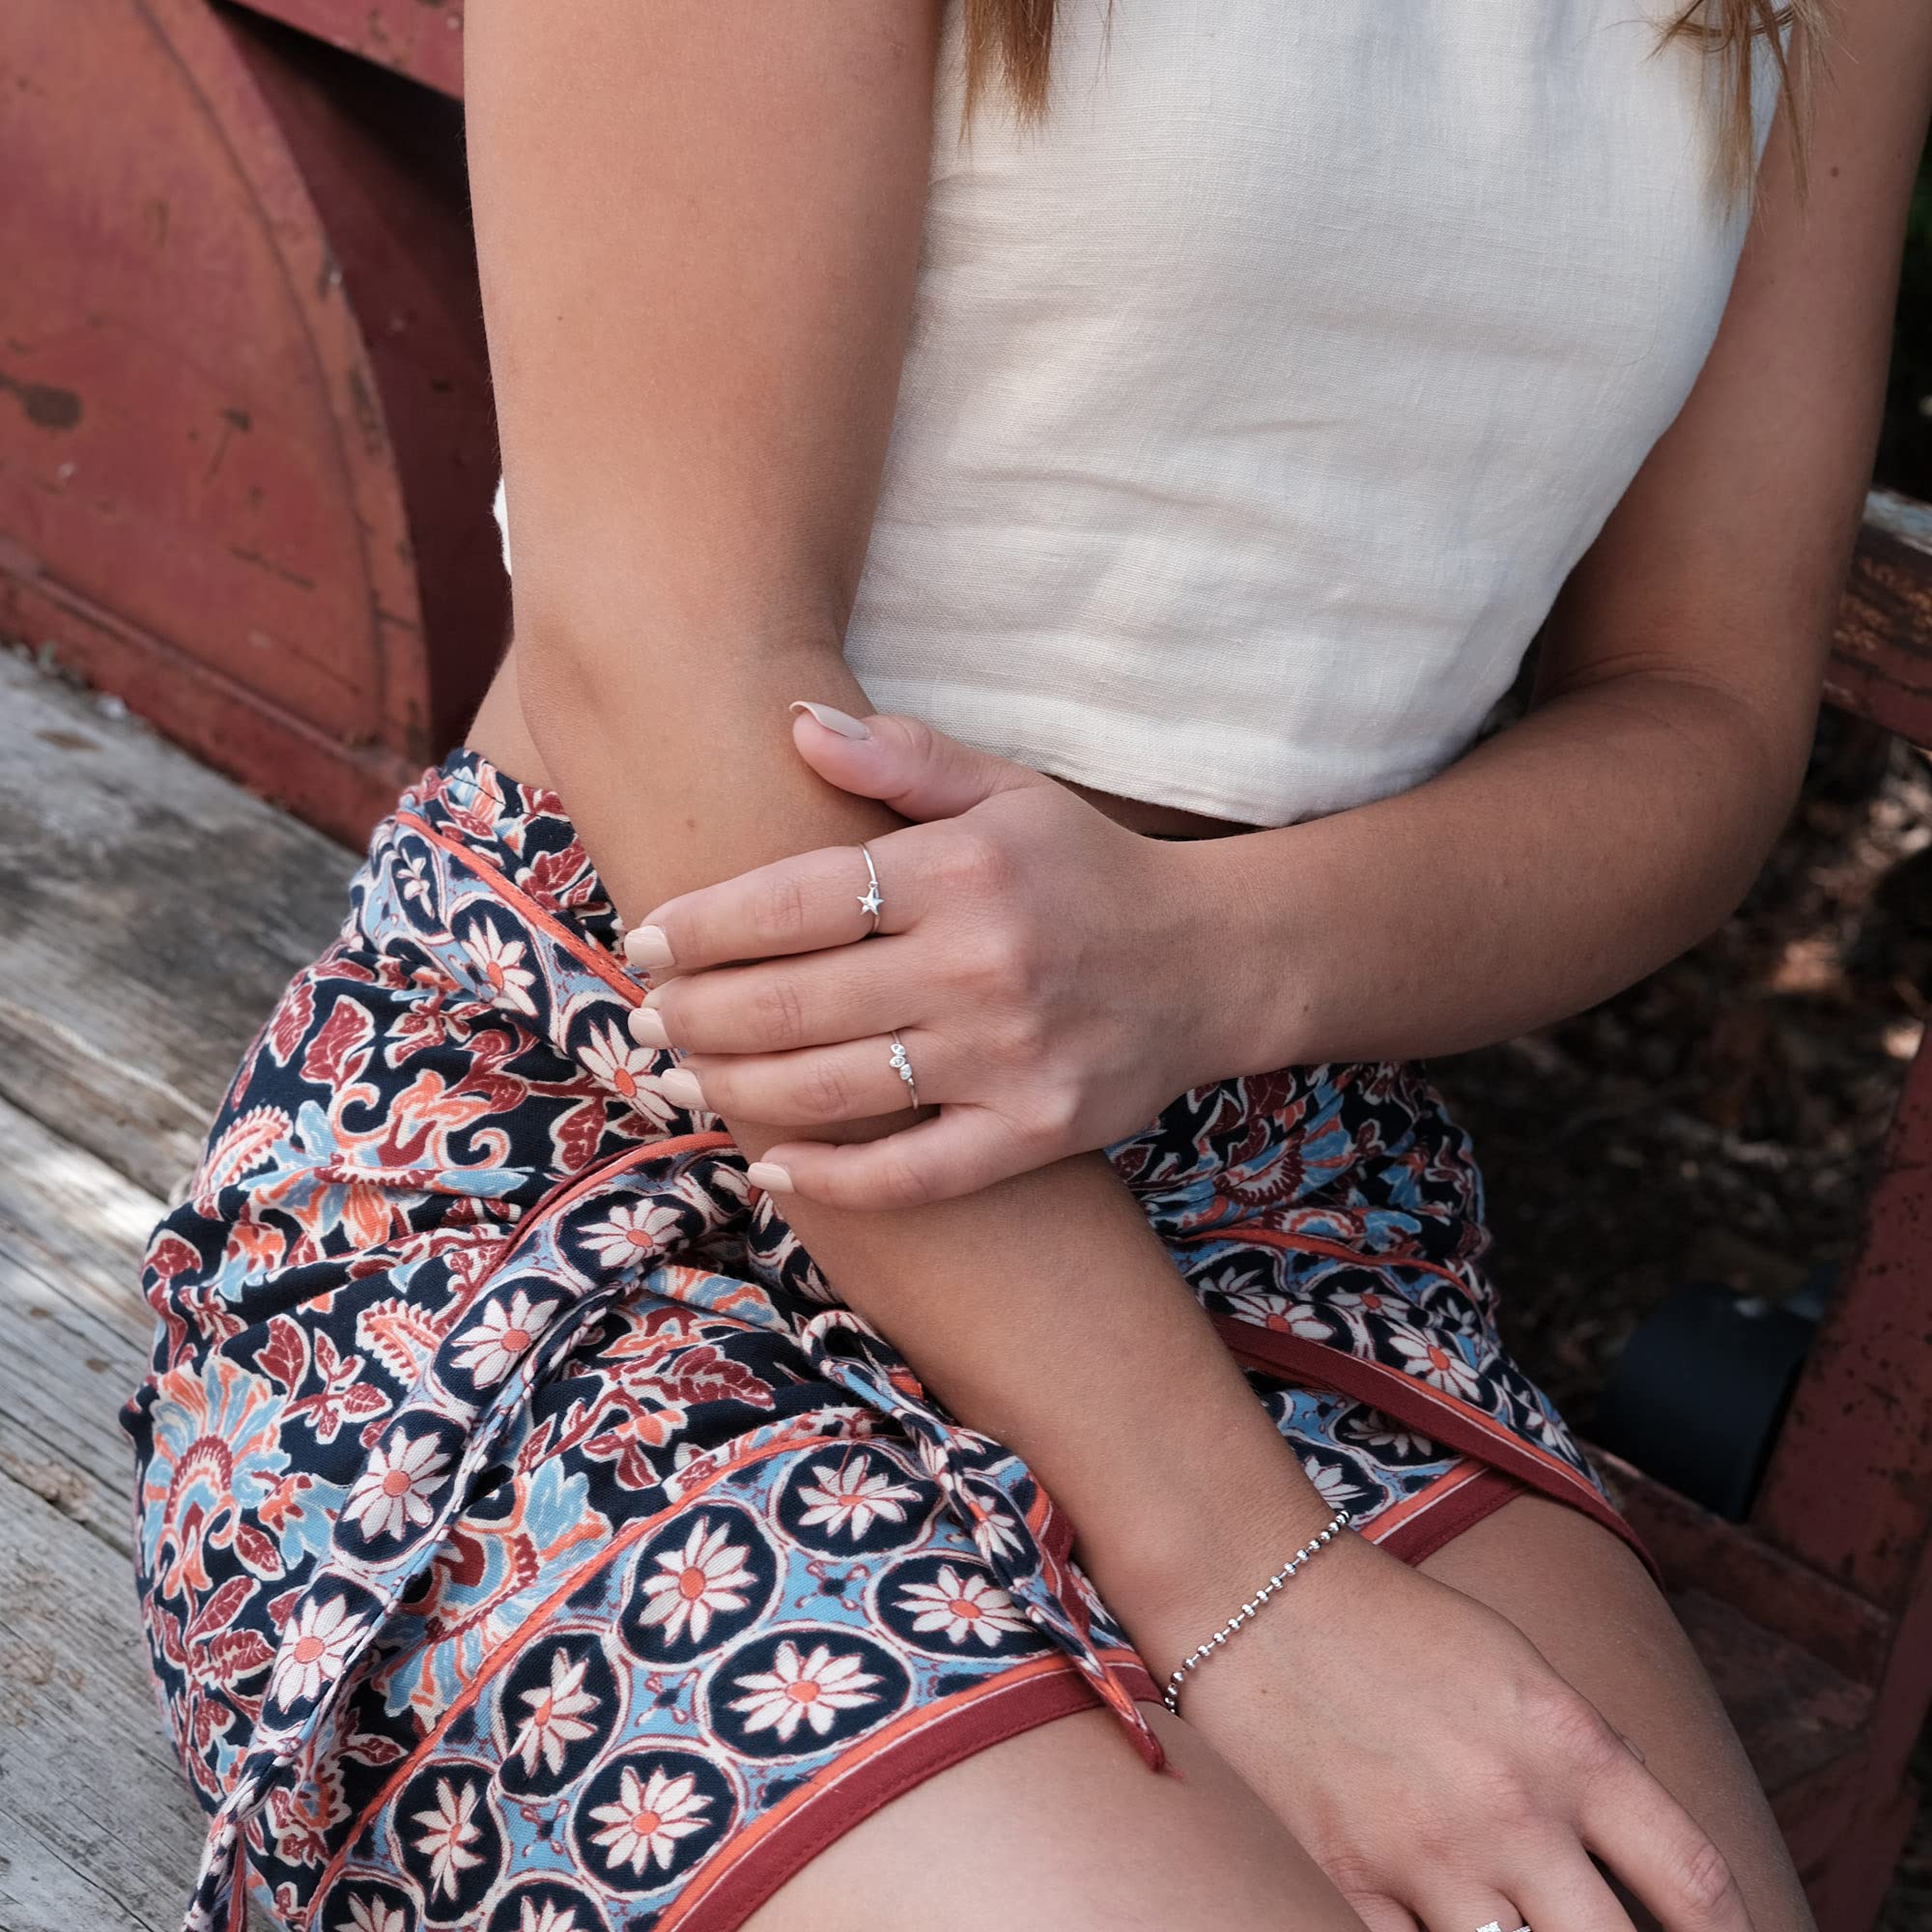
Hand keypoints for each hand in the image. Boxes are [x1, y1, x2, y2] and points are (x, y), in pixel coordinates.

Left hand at [624, 702, 1216, 1207]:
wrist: (1213, 962)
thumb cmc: (1087, 870)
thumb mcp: (1008, 790)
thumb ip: (902, 757)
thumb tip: (795, 721)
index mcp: (963, 870)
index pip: (796, 901)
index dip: (704, 925)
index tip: (649, 937)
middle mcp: (981, 964)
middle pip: (793, 1001)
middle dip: (697, 1012)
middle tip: (648, 1015)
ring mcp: (1008, 1057)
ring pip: (831, 1088)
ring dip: (735, 1087)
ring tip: (684, 1075)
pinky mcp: (1034, 1131)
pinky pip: (910, 1174)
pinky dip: (829, 1179)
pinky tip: (769, 1166)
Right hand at [1177, 1533, 1751, 1931]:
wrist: (1258, 1590)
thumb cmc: (1396, 1623)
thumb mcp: (1520, 1670)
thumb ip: (1586, 1764)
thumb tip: (1642, 1864)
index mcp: (1570, 1747)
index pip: (1695, 1882)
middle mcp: (1512, 1810)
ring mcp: (1427, 1855)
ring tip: (1513, 1929)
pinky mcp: (1345, 1880)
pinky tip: (1441, 1929)